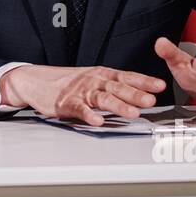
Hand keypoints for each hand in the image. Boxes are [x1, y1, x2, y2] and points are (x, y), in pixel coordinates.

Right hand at [0, 64, 165, 125]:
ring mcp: (80, 91)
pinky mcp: (66, 103)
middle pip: (118, 88)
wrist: (37, 80)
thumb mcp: (93, 80)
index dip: (143, 81)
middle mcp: (94, 81)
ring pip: (102, 98)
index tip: (159, 85)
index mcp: (102, 75)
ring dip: (118, 106)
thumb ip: (114, 88)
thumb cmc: (68, 82)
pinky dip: (89, 115)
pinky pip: (80, 109)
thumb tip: (139, 96)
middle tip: (151, 100)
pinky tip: (98, 121)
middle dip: (136, 94)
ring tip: (132, 113)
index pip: (127, 76)